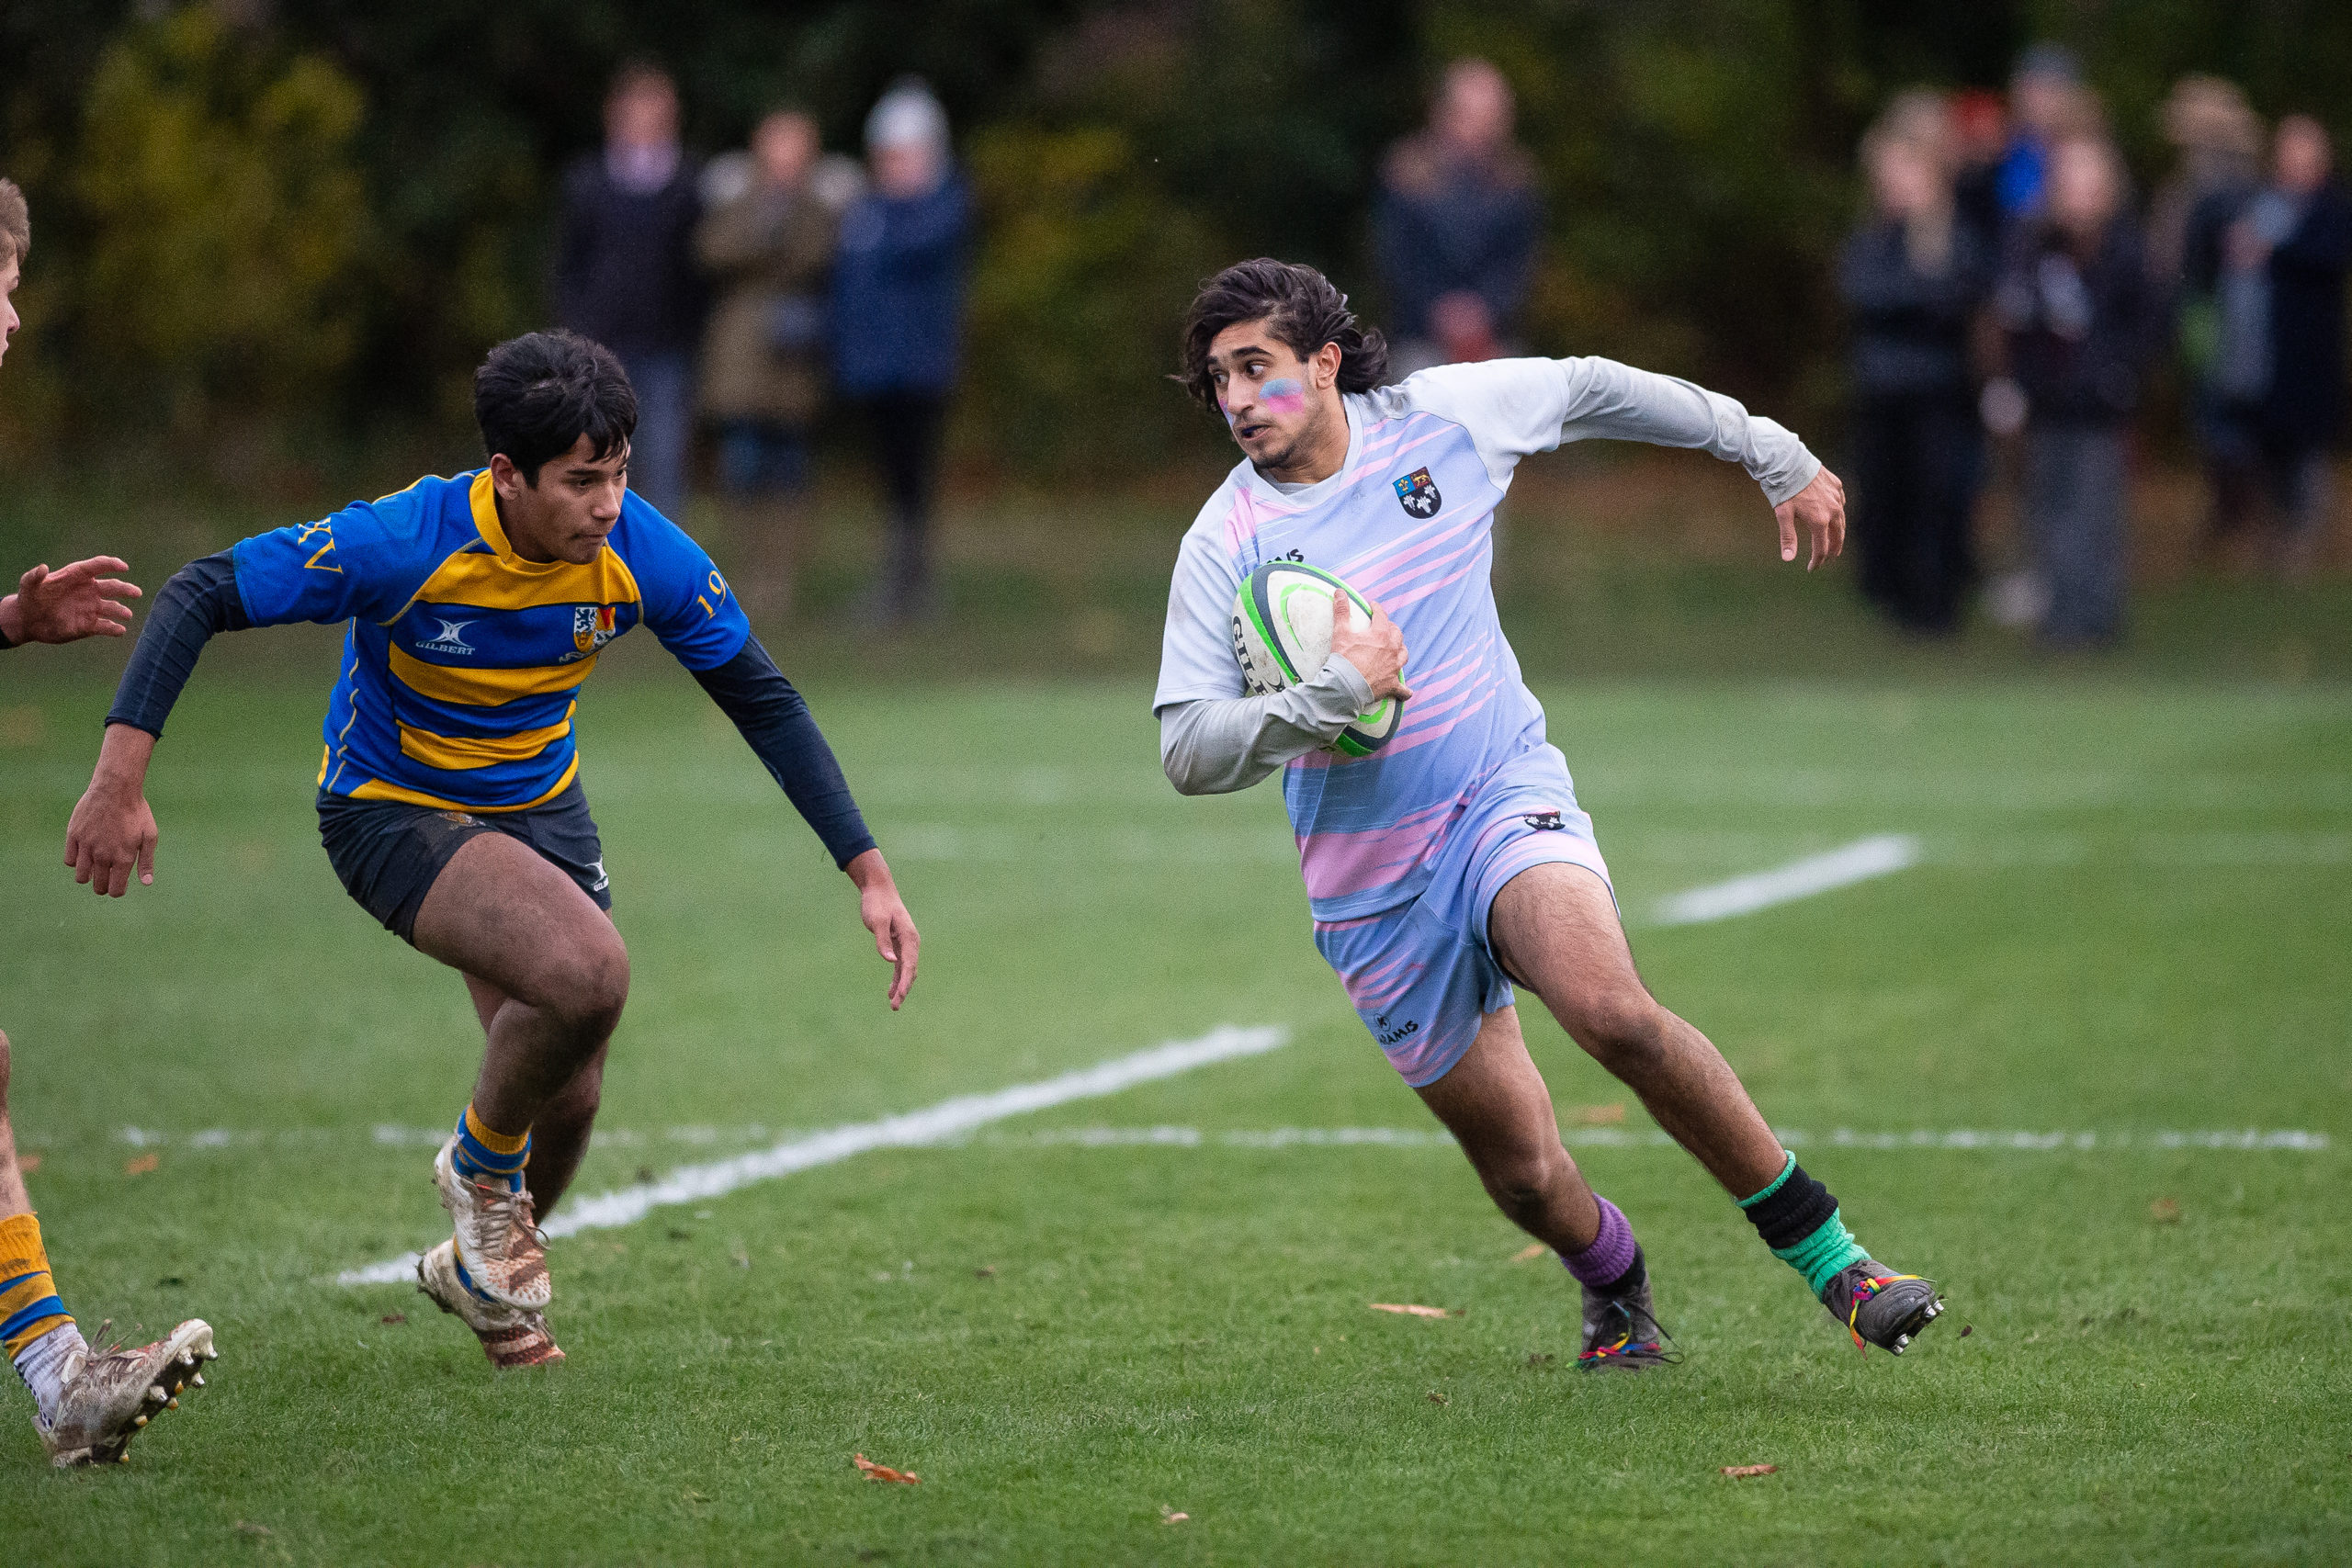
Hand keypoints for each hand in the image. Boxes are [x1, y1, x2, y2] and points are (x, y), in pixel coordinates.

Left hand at [2, 557, 141, 644]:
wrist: (29, 620)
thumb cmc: (30, 598)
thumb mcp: (28, 585)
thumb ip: (34, 576)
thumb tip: (43, 567)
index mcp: (77, 577)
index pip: (98, 566)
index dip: (112, 564)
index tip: (123, 567)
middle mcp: (89, 591)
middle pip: (112, 587)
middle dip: (126, 589)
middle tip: (136, 593)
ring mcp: (91, 608)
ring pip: (113, 608)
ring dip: (121, 611)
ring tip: (126, 615)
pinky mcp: (89, 625)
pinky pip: (106, 627)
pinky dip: (114, 629)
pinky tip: (119, 630)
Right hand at [65, 726, 161, 896]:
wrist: (116, 789)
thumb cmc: (136, 812)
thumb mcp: (149, 836)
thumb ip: (146, 861)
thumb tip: (146, 883)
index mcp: (124, 858)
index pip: (115, 889)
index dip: (117, 891)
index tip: (119, 885)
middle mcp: (103, 856)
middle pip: (98, 886)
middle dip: (103, 887)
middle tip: (107, 878)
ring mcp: (86, 846)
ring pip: (81, 876)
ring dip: (88, 876)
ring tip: (95, 868)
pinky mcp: (73, 836)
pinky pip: (69, 860)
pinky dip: (75, 861)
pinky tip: (84, 854)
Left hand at [845, 848, 919, 1009]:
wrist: (879, 889)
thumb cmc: (877, 904)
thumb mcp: (876, 921)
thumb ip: (883, 941)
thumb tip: (891, 961)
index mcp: (909, 937)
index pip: (909, 964)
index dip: (904, 982)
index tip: (898, 996)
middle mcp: (911, 942)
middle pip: (910, 971)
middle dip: (904, 989)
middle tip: (894, 1007)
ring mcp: (906, 944)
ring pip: (907, 970)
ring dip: (901, 987)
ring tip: (893, 1004)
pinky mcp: (898, 944)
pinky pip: (901, 965)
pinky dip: (897, 978)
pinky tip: (890, 991)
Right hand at [1328, 589, 1411, 700]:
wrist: (1346, 686)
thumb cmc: (1344, 659)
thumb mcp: (1341, 633)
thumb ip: (1341, 611)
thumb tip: (1340, 592)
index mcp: (1381, 634)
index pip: (1382, 616)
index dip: (1377, 609)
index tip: (1373, 607)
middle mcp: (1392, 649)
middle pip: (1397, 634)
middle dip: (1391, 628)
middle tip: (1383, 627)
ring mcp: (1394, 667)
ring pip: (1403, 654)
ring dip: (1400, 650)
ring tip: (1395, 649)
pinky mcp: (1392, 685)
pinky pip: (1403, 689)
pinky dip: (1404, 690)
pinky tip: (1405, 691)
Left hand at [1774, 466, 1846, 570]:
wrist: (1790, 461)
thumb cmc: (1784, 489)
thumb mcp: (1783, 514)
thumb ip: (1788, 537)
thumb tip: (1787, 559)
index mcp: (1820, 520)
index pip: (1822, 548)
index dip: (1817, 561)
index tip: (1811, 568)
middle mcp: (1833, 510)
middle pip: (1838, 536)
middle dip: (1833, 550)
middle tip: (1828, 558)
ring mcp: (1837, 497)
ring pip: (1842, 520)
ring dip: (1838, 533)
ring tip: (1834, 541)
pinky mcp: (1837, 485)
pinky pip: (1841, 503)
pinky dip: (1838, 513)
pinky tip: (1834, 515)